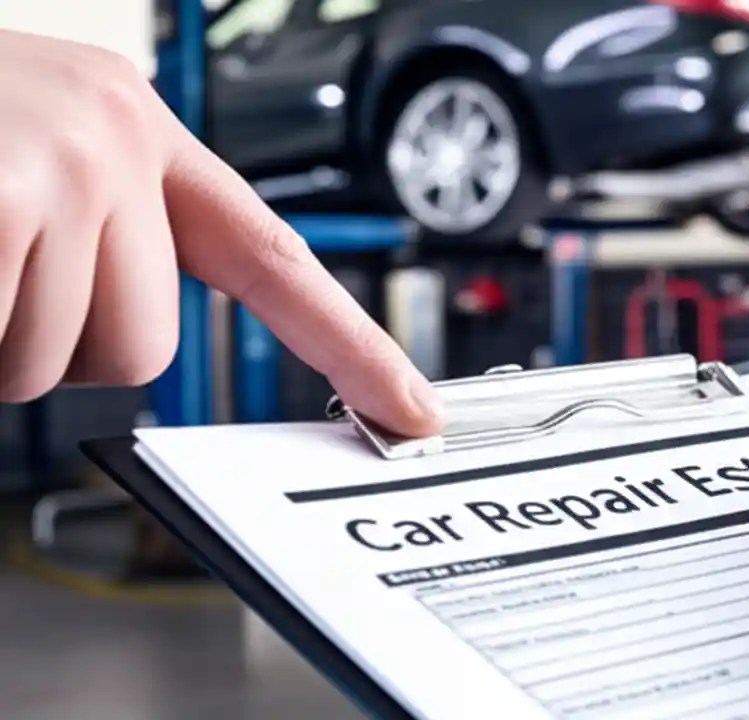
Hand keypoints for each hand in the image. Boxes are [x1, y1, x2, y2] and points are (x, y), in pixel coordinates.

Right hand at [0, 30, 442, 435]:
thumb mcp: (27, 161)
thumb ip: (100, 237)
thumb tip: (115, 344)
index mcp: (134, 133)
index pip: (273, 258)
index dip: (349, 344)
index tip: (411, 407)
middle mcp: (116, 139)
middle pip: (145, 344)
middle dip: (56, 345)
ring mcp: (63, 163)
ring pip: (62, 360)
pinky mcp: (5, 197)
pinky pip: (5, 347)